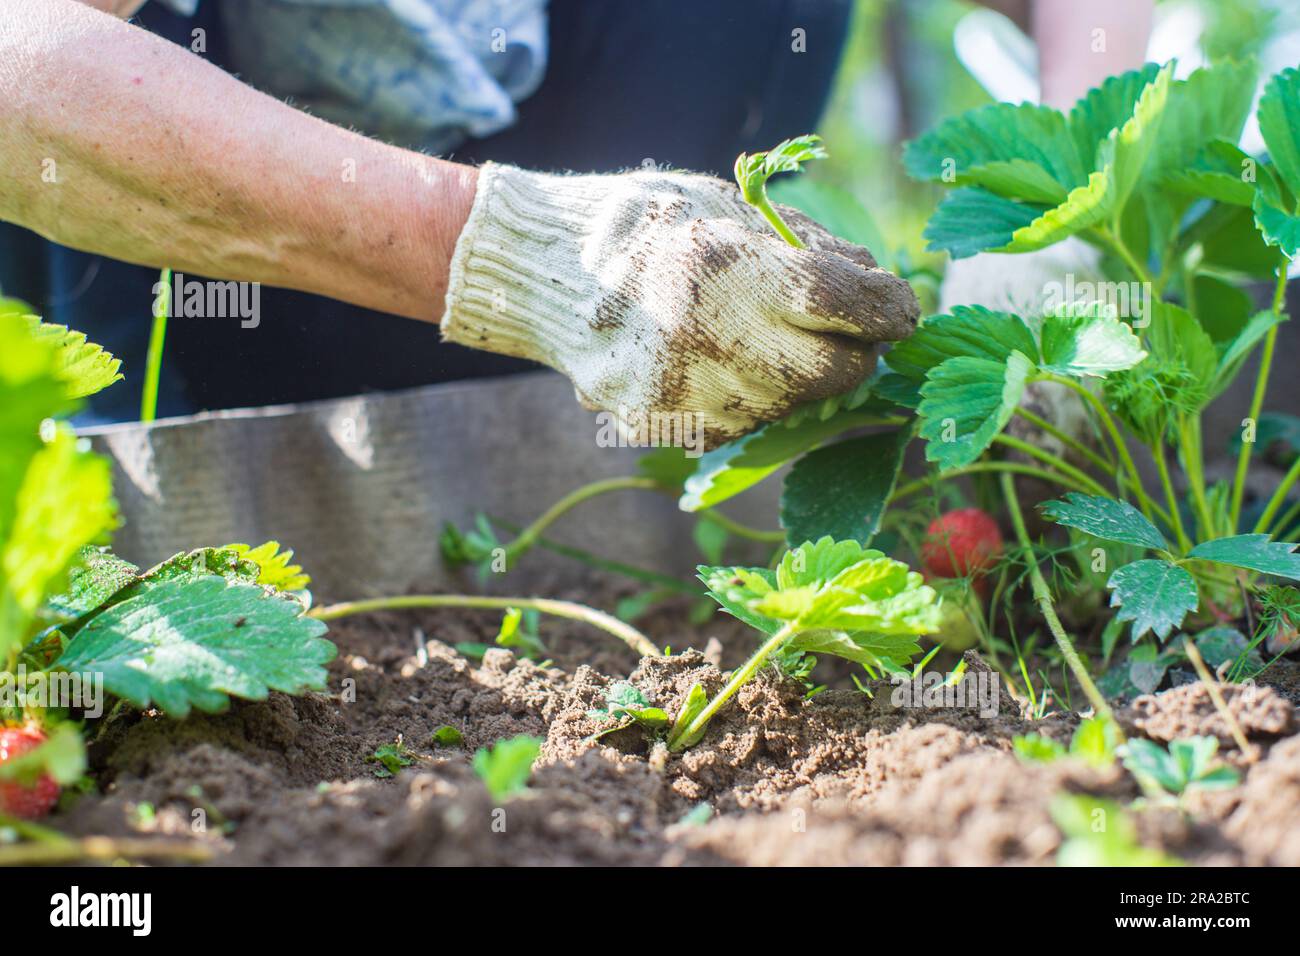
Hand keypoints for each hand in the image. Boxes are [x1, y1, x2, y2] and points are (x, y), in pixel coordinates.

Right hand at [440, 163, 918, 448]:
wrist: (543, 272)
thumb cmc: (646, 223)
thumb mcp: (727, 206)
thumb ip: (806, 246)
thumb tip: (879, 285)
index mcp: (721, 267)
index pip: (837, 298)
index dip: (887, 306)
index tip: (904, 307)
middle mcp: (703, 337)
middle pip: (826, 373)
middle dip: (855, 356)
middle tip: (859, 335)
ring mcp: (680, 391)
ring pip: (788, 407)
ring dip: (805, 379)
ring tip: (784, 342)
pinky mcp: (663, 426)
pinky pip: (743, 425)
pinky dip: (760, 399)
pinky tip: (739, 365)